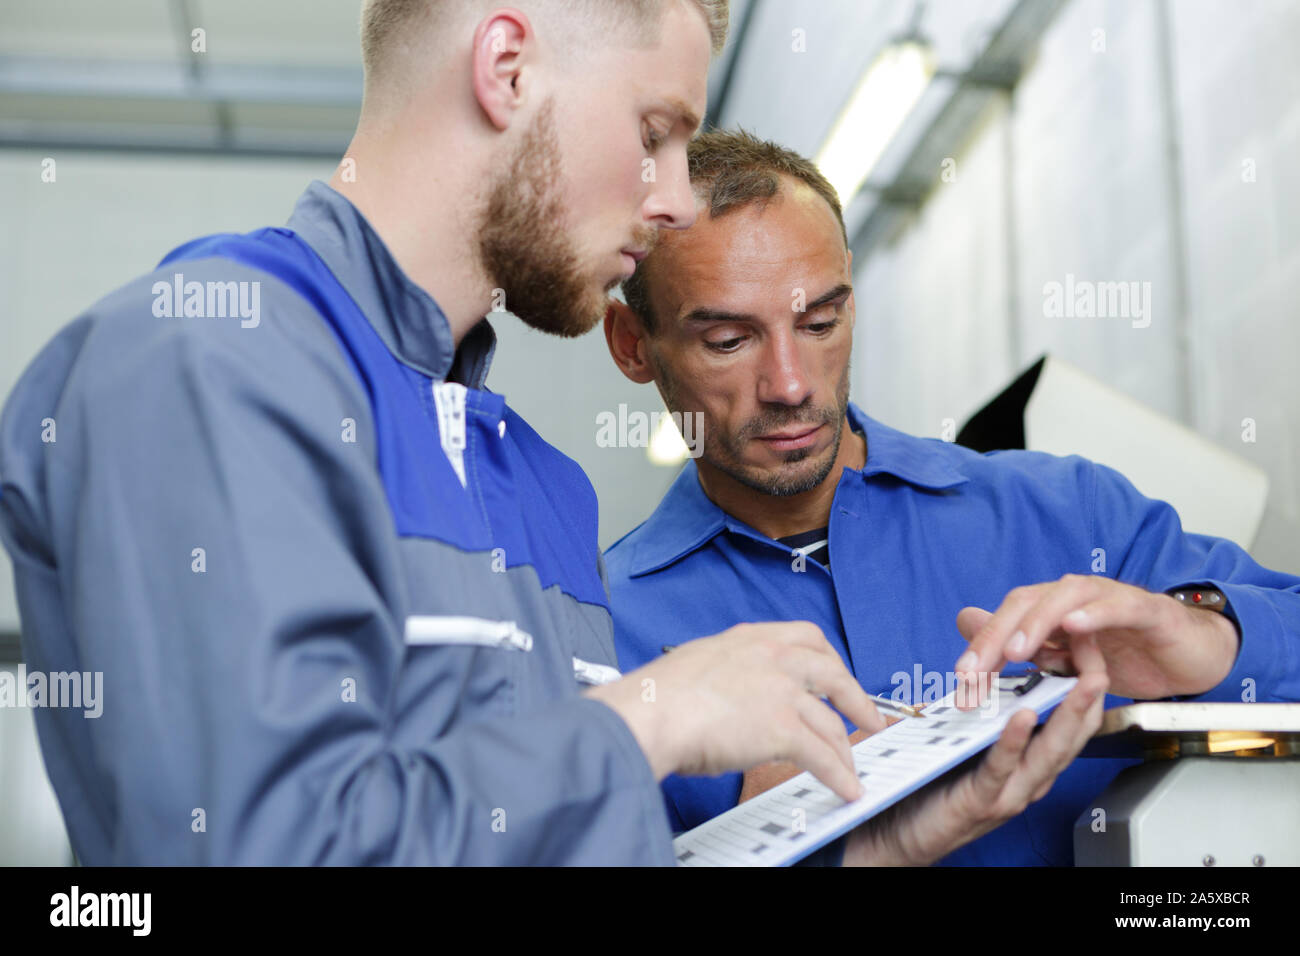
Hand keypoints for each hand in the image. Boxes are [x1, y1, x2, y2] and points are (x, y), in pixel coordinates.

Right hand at [584, 622, 886, 802]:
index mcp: (750, 638)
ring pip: (831, 720)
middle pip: (833, 673)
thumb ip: (727, 669)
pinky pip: (823, 755)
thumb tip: (731, 690)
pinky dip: (839, 774)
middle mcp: (772, 657)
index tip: (836, 677)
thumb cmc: (658, 695)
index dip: (829, 661)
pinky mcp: (782, 727)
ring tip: (852, 769)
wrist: (649, 712)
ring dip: (846, 749)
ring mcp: (781, 690)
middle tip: (869, 719)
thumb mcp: (698, 662)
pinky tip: (844, 788)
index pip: (806, 638)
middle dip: (857, 699)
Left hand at [843, 667, 1107, 864]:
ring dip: (1069, 715)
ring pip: (1048, 752)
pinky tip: (1024, 714)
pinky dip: (1014, 741)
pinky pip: (1002, 767)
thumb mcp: (956, 731)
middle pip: (1072, 736)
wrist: (894, 830)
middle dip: (1091, 698)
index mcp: (1025, 759)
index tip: (1091, 648)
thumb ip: (972, 699)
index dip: (1082, 686)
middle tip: (1106, 658)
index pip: (1067, 722)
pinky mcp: (981, 801)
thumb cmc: (926, 780)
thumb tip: (977, 647)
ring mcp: (1008, 793)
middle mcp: (1026, 777)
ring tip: (1087, 681)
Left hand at [953, 575, 1239, 705]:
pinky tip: (1075, 627)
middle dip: (997, 635)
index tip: (961, 677)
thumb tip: (969, 628)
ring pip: (1064, 599)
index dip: (982, 644)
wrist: (1188, 655)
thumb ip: (1024, 648)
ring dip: (1037, 622)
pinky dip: (1093, 613)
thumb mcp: (1068, 660)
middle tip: (976, 669)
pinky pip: (1116, 606)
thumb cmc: (1127, 653)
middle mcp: (1075, 596)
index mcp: (1053, 608)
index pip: (1007, 618)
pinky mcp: (1145, 609)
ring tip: (1016, 649)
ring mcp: (1109, 598)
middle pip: (1026, 603)